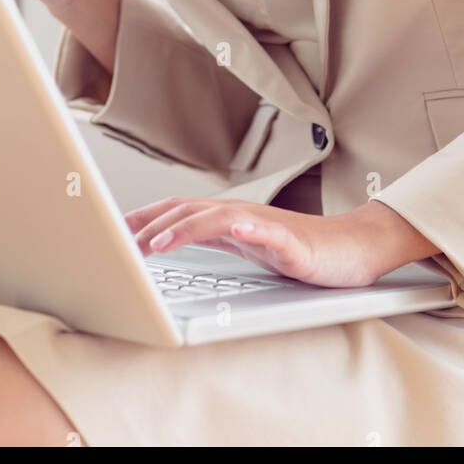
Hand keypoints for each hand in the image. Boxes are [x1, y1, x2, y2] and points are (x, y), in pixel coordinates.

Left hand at [126, 195, 434, 288]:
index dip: (144, 217)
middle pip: (190, 210)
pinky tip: (237, 231)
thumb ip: (215, 241)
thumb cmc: (300, 252)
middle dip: (152, 224)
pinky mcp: (293, 242)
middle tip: (119, 242)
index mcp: (229, 219)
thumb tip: (171, 245)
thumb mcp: (247, 247)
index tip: (112, 229)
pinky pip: (270, 234)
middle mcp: (243, 216)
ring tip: (158, 243)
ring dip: (187, 228)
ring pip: (221, 219)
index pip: (178, 211)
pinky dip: (251, 230)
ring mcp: (267, 227)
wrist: (352, 250)